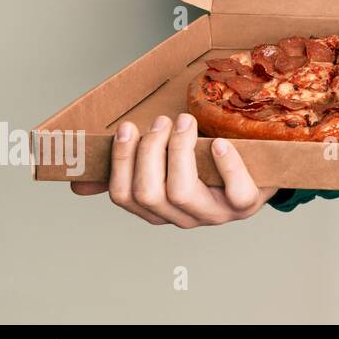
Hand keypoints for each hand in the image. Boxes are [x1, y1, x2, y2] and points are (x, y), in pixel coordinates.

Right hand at [70, 113, 279, 226]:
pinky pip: (235, 192)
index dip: (120, 161)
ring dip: (178, 150)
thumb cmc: (208, 164)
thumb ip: (129, 170)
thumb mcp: (168, 165)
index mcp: (158, 209)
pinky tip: (220, 143)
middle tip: (162, 121)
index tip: (127, 127)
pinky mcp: (245, 205)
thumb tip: (77, 183)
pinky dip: (225, 165)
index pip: (123, 195)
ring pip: (180, 191)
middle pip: (148, 193)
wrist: (261, 172)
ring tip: (184, 121)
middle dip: (148, 152)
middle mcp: (182, 217)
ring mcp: (214, 214)